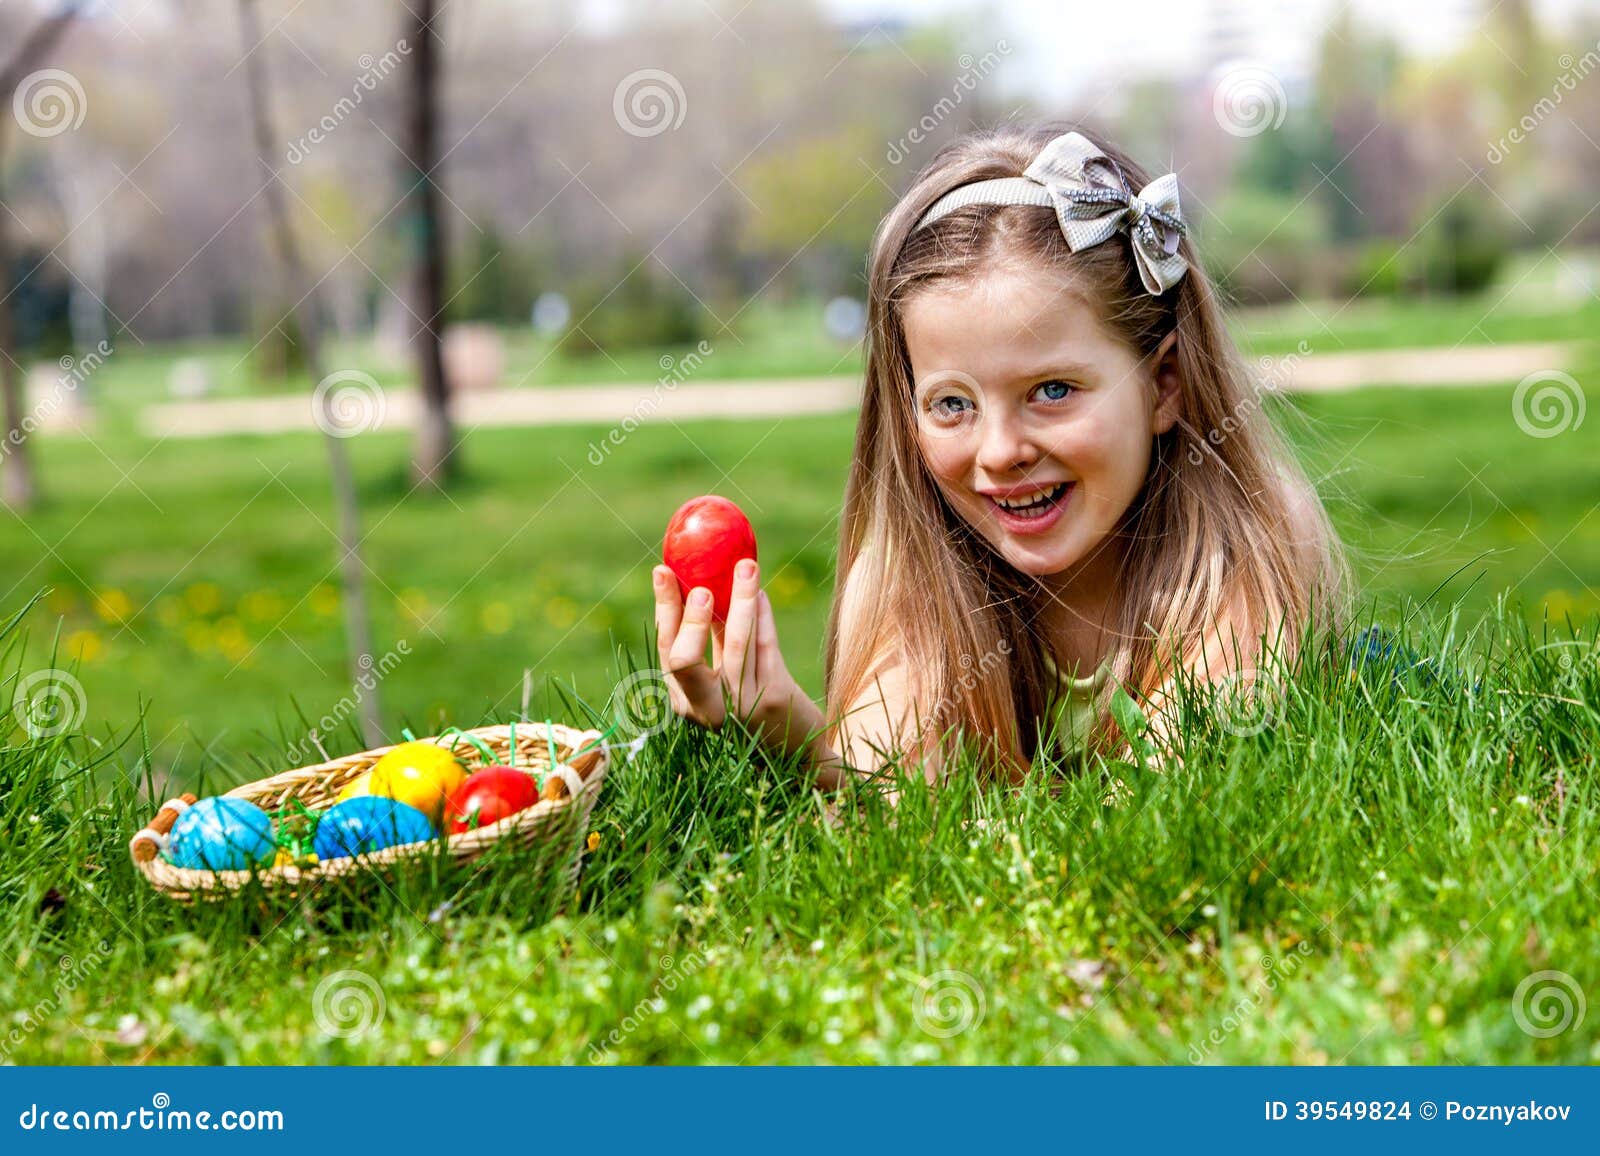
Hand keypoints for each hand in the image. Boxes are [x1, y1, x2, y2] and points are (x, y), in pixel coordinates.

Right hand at [652, 558, 822, 758]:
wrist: (799, 749)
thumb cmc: (757, 702)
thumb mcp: (728, 676)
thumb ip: (714, 638)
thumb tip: (705, 578)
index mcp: (685, 700)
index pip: (666, 650)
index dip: (664, 609)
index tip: (663, 571)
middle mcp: (706, 708)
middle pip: (685, 658)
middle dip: (692, 617)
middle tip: (702, 585)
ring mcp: (740, 705)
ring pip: (735, 645)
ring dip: (740, 600)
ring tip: (745, 567)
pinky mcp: (773, 699)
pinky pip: (766, 647)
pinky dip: (763, 616)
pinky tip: (761, 593)